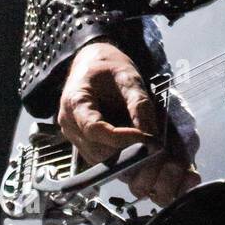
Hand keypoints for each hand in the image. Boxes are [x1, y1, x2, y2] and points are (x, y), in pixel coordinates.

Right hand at [59, 41, 198, 206]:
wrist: (94, 64)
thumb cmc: (109, 68)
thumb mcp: (128, 76)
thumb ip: (139, 103)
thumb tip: (151, 134)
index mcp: (74, 101)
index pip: (94, 129)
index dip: (120, 137)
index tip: (146, 138)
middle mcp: (69, 123)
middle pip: (97, 149)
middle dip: (126, 152)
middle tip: (155, 148)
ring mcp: (74, 136)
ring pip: (100, 159)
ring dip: (125, 158)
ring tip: (150, 147)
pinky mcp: (83, 144)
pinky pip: (102, 158)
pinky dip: (121, 157)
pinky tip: (139, 147)